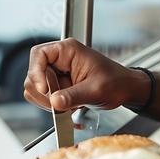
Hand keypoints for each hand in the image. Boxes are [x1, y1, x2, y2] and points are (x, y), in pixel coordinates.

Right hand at [23, 38, 145, 111]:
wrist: (126, 90)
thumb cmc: (117, 82)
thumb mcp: (96, 89)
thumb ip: (74, 96)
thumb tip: (55, 102)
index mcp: (69, 51)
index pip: (39, 55)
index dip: (36, 72)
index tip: (44, 89)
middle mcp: (60, 59)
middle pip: (34, 74)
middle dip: (45, 93)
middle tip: (62, 102)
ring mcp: (58, 73)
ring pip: (36, 89)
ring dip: (49, 102)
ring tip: (70, 104)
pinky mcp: (59, 86)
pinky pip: (45, 98)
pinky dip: (53, 107)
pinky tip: (70, 107)